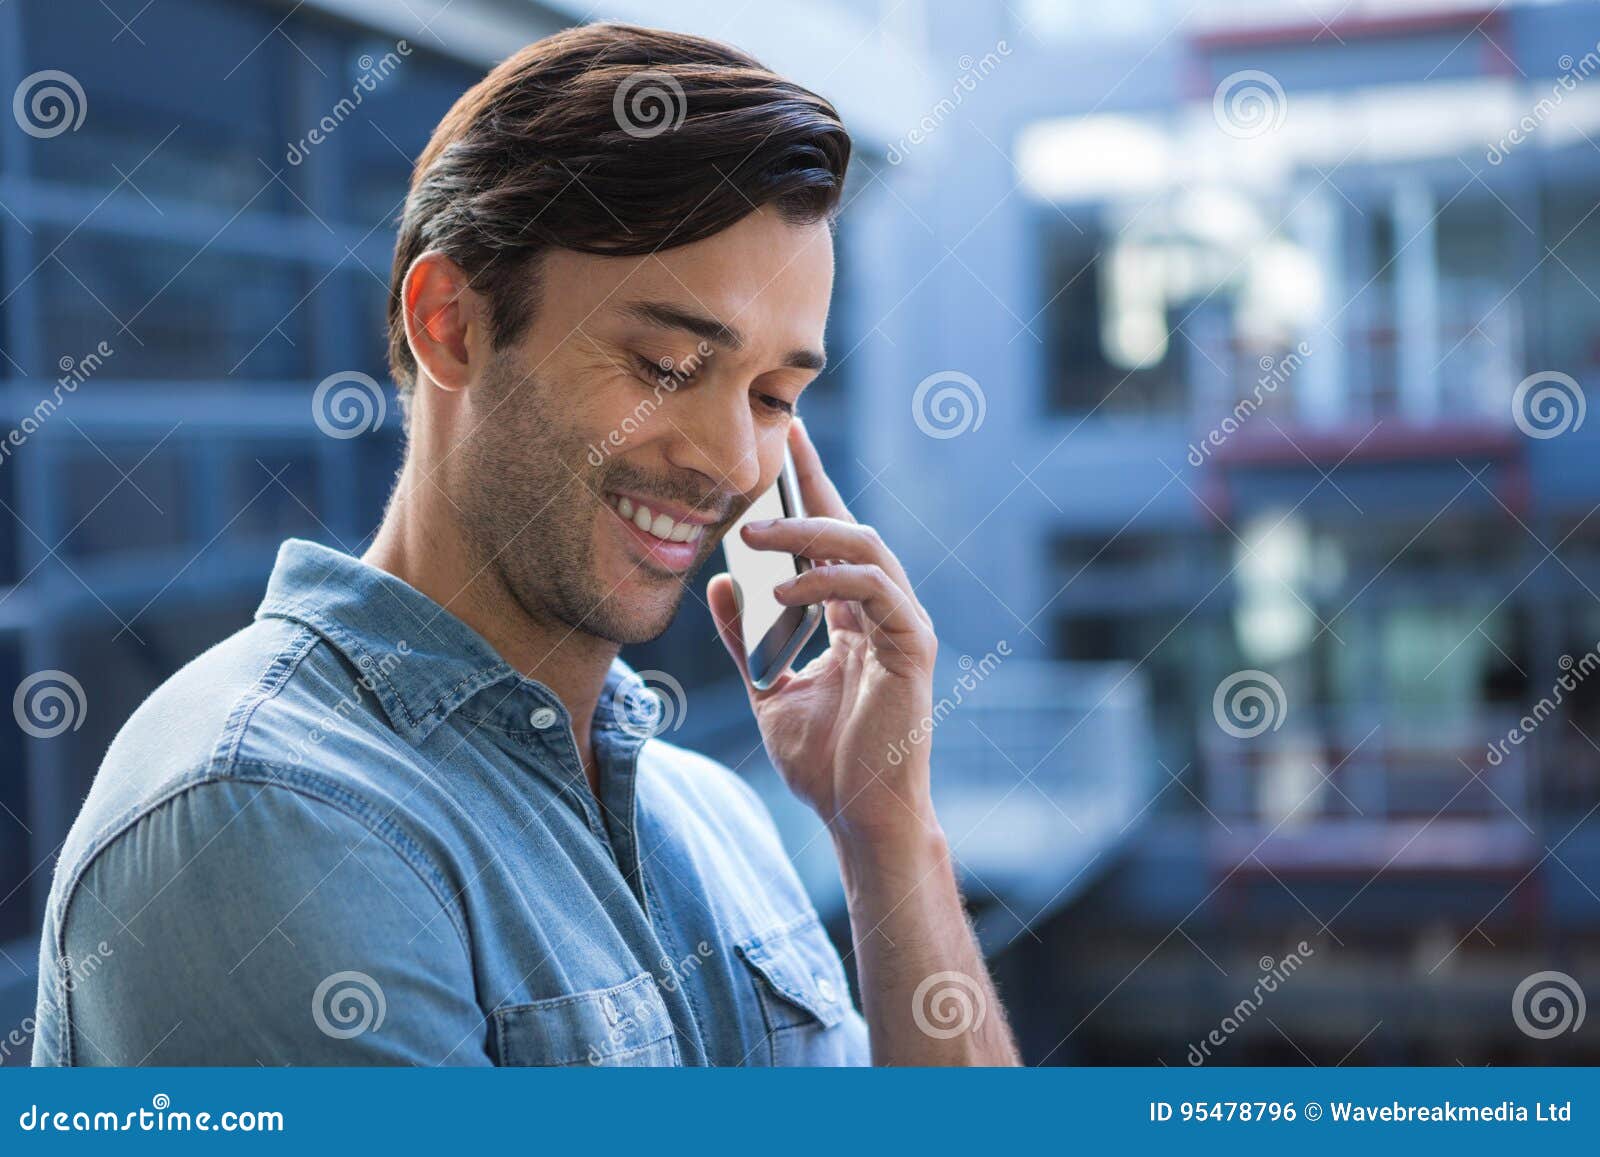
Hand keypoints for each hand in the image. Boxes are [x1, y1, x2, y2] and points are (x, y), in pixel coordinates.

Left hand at [707, 418, 938, 842]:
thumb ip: (747, 638)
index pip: (830, 540)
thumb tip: (720, 583)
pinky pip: (873, 591)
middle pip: (852, 526)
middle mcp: (883, 612)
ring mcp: (903, 625)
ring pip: (865, 549)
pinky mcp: (913, 646)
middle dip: (814, 483)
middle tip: (777, 443)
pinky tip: (784, 590)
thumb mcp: (768, 689)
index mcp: (854, 617)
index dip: (808, 490)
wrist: (858, 817)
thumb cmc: (823, 762)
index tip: (784, 442)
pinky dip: (828, 582)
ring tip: (753, 532)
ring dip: (808, 534)